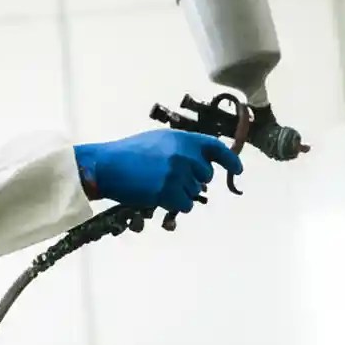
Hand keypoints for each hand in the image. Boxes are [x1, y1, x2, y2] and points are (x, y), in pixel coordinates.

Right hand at [74, 130, 242, 212]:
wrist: (106, 166)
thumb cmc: (128, 154)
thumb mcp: (159, 142)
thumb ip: (183, 149)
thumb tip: (204, 166)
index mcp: (183, 139)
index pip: (216, 148)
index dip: (230, 160)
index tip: (238, 170)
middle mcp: (184, 154)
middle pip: (206, 177)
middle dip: (193, 182)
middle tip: (169, 179)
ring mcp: (177, 173)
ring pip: (195, 193)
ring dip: (180, 194)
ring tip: (157, 185)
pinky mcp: (169, 191)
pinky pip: (185, 205)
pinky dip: (174, 206)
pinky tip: (157, 197)